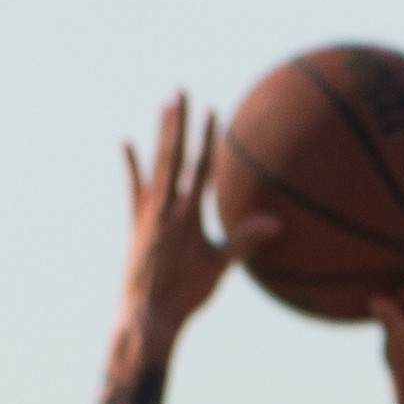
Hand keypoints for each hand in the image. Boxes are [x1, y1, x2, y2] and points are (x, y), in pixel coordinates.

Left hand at [118, 96, 262, 341]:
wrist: (146, 313)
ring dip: (160, 133)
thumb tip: (277, 223)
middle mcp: (164, 206)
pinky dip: (131, 165)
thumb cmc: (187, 294)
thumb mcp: (219, 267)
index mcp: (187, 214)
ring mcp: (147, 212)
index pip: (200, 167)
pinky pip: (133, 188)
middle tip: (179, 90)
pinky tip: (126, 142)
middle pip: (173, 155)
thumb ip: (245, 241)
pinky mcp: (135, 223)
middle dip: (178, 122)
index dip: (207, 138)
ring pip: (155, 164)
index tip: (212, 110)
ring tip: (163, 105)